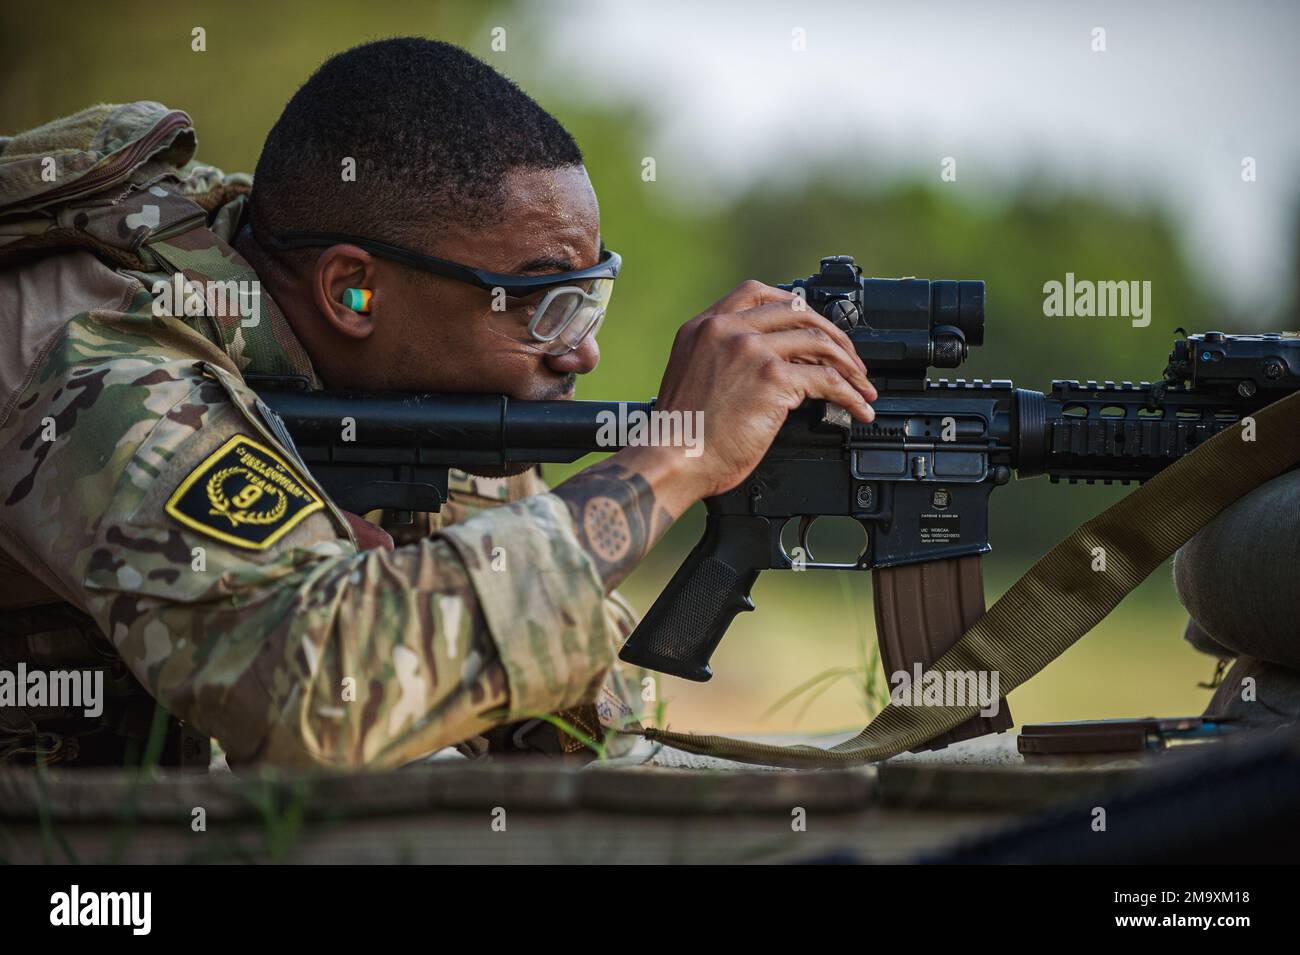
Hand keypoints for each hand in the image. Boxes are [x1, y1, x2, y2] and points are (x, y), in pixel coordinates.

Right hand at [553, 280, 875, 589]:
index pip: (756, 292)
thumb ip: (722, 358)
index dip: (794, 306)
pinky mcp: (772, 377)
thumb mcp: (691, 376)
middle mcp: (727, 329)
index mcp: (703, 326)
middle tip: (850, 359)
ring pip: (819, 342)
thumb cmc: (679, 436)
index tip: (813, 325)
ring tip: (862, 385)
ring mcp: (751, 349)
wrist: (672, 460)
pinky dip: (850, 395)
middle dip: (833, 334)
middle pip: (797, 310)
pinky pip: (827, 380)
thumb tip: (768, 363)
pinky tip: (859, 408)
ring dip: (849, 365)